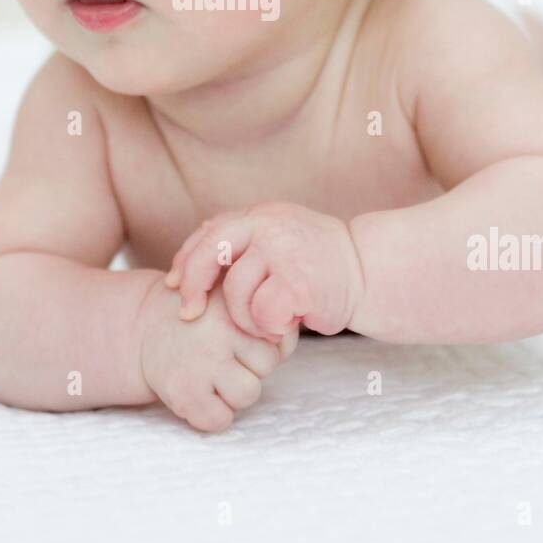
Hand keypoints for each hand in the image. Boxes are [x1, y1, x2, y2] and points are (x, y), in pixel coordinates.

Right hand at [139, 278, 298, 432]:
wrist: (143, 326)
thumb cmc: (204, 317)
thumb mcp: (233, 300)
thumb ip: (265, 317)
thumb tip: (285, 341)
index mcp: (234, 302)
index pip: (280, 337)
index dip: (264, 342)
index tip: (241, 336)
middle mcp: (219, 330)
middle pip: (267, 365)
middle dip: (250, 365)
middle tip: (223, 355)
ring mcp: (201, 362)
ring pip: (248, 395)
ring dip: (234, 392)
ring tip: (212, 374)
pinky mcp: (183, 392)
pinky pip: (219, 420)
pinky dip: (212, 415)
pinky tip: (199, 393)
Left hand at [164, 201, 364, 338]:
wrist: (368, 272)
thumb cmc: (318, 262)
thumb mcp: (278, 237)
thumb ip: (243, 240)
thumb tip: (194, 249)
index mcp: (260, 215)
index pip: (208, 233)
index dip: (185, 261)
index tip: (174, 285)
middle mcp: (268, 226)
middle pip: (210, 254)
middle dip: (193, 288)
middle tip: (188, 315)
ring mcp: (283, 251)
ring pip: (236, 292)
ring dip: (245, 319)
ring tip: (265, 324)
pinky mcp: (299, 281)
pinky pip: (262, 313)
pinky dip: (268, 327)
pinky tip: (284, 326)